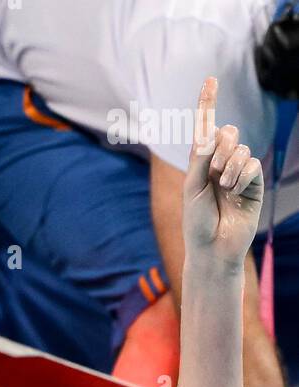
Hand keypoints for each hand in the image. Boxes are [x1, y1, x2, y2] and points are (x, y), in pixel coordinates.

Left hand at [183, 77, 264, 268]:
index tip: (211, 79)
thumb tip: (215, 130)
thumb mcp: (192, 187)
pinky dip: (242, 177)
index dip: (208, 102)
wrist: (213, 248)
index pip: (206, 126)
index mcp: (201, 161)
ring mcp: (239, 172)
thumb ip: (201, 157)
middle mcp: (221, 162)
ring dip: (229, 168)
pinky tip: (235, 192)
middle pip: (229, 131)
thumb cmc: (197, 221)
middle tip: (213, 173)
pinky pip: (252, 165)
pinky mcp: (254, 183)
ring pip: (241, 148)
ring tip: (224, 189)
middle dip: (220, 148)